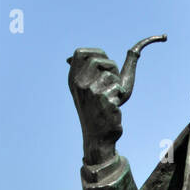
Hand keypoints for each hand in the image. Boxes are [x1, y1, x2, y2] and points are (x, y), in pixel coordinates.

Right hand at [67, 47, 122, 163]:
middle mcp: (79, 85)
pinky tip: (113, 107)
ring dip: (117, 84)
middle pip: (97, 59)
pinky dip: (120, 95)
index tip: (105, 62)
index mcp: (73, 80)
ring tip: (112, 97)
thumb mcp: (85, 91)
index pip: (80, 53)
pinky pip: (118, 88)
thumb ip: (81, 74)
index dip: (96, 52)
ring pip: (111, 75)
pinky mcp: (103, 100)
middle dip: (111, 66)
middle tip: (114, 79)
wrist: (98, 137)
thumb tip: (70, 58)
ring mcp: (90, 92)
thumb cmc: (95, 112)